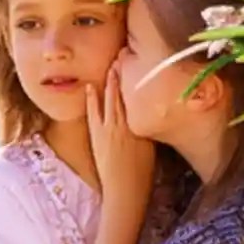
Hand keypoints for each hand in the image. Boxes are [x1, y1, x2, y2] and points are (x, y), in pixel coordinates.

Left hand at [86, 62, 155, 209]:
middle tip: (125, 53)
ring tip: (112, 63)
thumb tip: (149, 111)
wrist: (125, 191)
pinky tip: (91, 86)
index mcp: (142, 127)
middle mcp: (127, 124)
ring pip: (111, 99)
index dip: (138, 77)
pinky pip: (95, 113)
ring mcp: (110, 129)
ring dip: (110, 81)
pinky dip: (93, 99)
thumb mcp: (152, 146)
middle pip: (125, 93)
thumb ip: (149, 127)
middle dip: (124, 72)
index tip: (139, 61)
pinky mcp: (98, 136)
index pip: (140, 96)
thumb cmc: (142, 173)